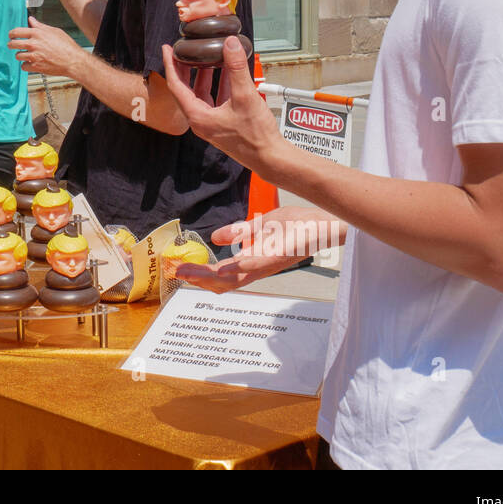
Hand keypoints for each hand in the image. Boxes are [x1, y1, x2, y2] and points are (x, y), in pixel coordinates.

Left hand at [8, 16, 82, 77]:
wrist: (73, 61)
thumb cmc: (66, 46)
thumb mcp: (54, 31)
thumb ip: (40, 26)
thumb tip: (31, 20)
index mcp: (37, 33)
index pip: (16, 32)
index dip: (11, 34)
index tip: (11, 36)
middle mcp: (33, 44)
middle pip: (13, 44)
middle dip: (11, 44)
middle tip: (13, 45)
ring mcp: (33, 56)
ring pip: (18, 56)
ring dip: (21, 55)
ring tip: (27, 55)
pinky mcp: (35, 66)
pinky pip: (23, 66)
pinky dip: (27, 65)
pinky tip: (32, 62)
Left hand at [160, 37, 282, 172]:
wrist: (270, 157)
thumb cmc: (256, 136)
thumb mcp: (245, 96)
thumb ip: (237, 68)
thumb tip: (230, 44)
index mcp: (198, 117)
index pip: (176, 86)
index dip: (170, 65)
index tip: (168, 50)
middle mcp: (201, 121)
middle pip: (185, 89)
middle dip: (185, 69)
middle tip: (183, 51)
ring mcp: (211, 123)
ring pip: (201, 94)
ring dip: (203, 75)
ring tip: (206, 57)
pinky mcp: (222, 123)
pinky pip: (215, 99)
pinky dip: (218, 85)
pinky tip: (227, 73)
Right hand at [170, 206, 338, 292]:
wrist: (323, 222)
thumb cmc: (298, 224)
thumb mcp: (262, 226)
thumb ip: (240, 232)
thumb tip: (215, 237)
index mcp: (255, 261)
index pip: (224, 274)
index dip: (201, 274)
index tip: (181, 270)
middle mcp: (260, 267)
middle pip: (225, 281)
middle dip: (200, 278)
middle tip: (178, 273)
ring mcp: (269, 263)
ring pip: (235, 277)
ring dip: (211, 277)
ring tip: (191, 274)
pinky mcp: (279, 255)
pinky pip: (256, 265)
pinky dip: (238, 268)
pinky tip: (222, 268)